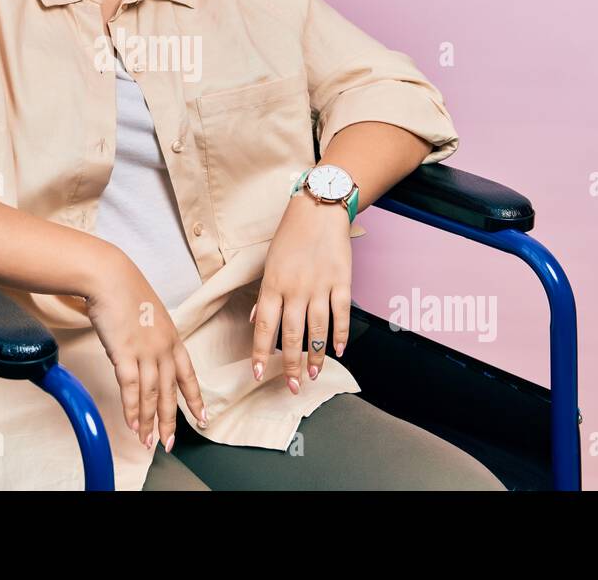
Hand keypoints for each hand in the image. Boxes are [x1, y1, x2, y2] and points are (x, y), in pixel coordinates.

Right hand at [84, 249, 207, 450]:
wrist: (109, 276)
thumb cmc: (124, 291)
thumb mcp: (148, 315)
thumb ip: (150, 337)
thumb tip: (143, 354)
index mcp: (173, 338)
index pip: (188, 375)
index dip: (195, 399)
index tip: (202, 417)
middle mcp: (163, 347)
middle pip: (170, 392)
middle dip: (170, 421)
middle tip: (170, 443)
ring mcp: (146, 351)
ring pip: (152, 395)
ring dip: (149, 422)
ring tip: (147, 442)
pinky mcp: (125, 353)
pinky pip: (131, 388)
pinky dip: (132, 409)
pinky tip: (132, 424)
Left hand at [251, 190, 353, 393]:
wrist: (319, 210)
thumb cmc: (290, 236)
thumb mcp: (270, 263)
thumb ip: (265, 295)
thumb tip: (256, 321)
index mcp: (273, 284)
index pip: (263, 326)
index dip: (260, 353)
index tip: (257, 374)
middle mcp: (295, 288)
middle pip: (291, 335)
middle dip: (289, 365)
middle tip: (291, 386)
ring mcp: (319, 286)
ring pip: (317, 330)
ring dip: (315, 356)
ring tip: (312, 375)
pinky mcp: (341, 281)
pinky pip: (341, 314)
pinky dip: (340, 335)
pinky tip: (339, 350)